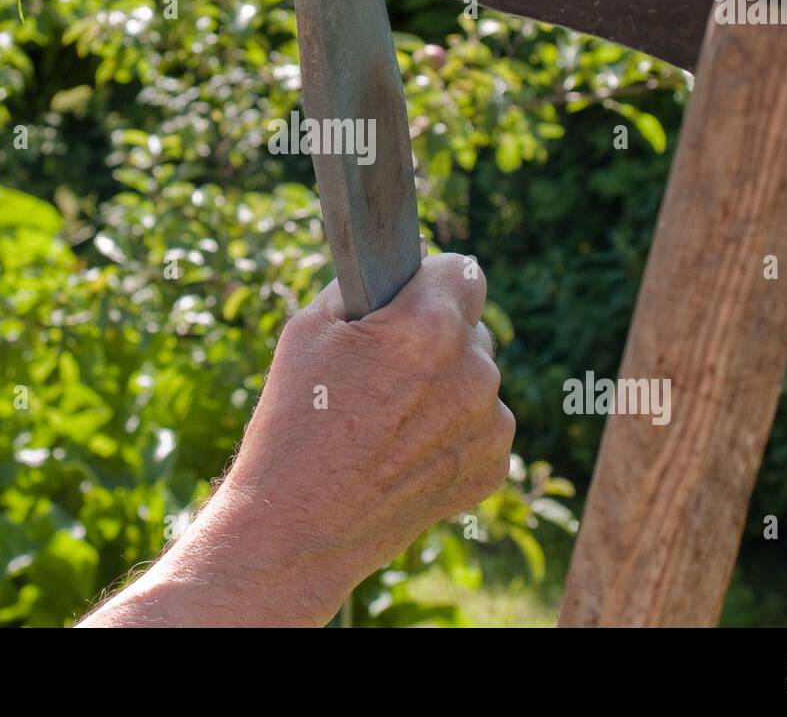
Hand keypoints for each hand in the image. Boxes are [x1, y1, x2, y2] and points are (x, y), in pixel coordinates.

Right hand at [88, 253, 513, 625]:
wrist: (297, 527)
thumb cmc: (294, 421)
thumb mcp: (309, 328)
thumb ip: (363, 285)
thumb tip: (404, 259)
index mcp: (430, 327)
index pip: (462, 271)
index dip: (429, 282)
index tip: (406, 301)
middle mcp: (474, 372)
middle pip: (470, 328)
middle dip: (435, 337)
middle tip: (383, 369)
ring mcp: (489, 425)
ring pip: (476, 379)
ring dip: (446, 386)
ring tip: (389, 419)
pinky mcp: (492, 468)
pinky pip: (481, 427)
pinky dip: (452, 432)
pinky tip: (404, 452)